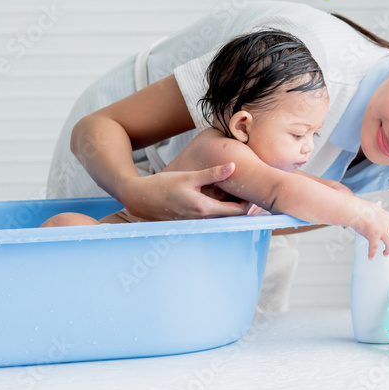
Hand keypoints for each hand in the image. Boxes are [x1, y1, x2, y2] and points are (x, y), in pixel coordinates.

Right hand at [123, 163, 248, 220]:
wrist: (138, 197)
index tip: (250, 191)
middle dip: (240, 205)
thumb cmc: (162, 185)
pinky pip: (208, 219)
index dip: (248, 203)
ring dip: (228, 208)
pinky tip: (214, 197)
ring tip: (232, 193)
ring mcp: (194, 223)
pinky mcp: (187, 223)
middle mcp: (200, 220)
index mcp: (204, 209)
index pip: (236, 212)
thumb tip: (233, 166)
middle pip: (230, 217)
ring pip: (219, 218)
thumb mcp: (189, 176)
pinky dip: (216, 210)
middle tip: (245, 191)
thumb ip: (212, 173)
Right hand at [351, 200, 388, 259]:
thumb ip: (377, 207)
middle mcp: (387, 223)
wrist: (353, 210)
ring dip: (388, 250)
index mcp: (387, 217)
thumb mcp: (373, 206)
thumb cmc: (361, 209)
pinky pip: (374, 248)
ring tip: (385, 254)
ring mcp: (381, 230)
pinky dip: (372, 253)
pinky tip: (370, 257)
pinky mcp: (374, 235)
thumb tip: (379, 203)